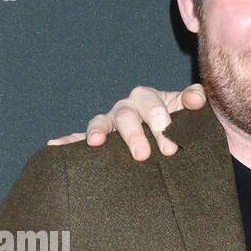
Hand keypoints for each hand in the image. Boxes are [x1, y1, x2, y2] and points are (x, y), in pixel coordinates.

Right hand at [47, 83, 206, 159]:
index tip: (167, 134)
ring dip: (98, 132)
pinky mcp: (98, 138)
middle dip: (134, 133)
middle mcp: (127, 108)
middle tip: (143, 154)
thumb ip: (194, 101)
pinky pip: (79, 138)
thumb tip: (197, 97)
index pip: (152, 103)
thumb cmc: (180, 125)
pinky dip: (68, 141)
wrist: (172, 141)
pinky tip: (53, 145)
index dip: (158, 116)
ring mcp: (111, 123)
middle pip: (127, 115)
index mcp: (149, 99)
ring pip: (102, 123)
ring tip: (96, 142)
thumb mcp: (189, 113)